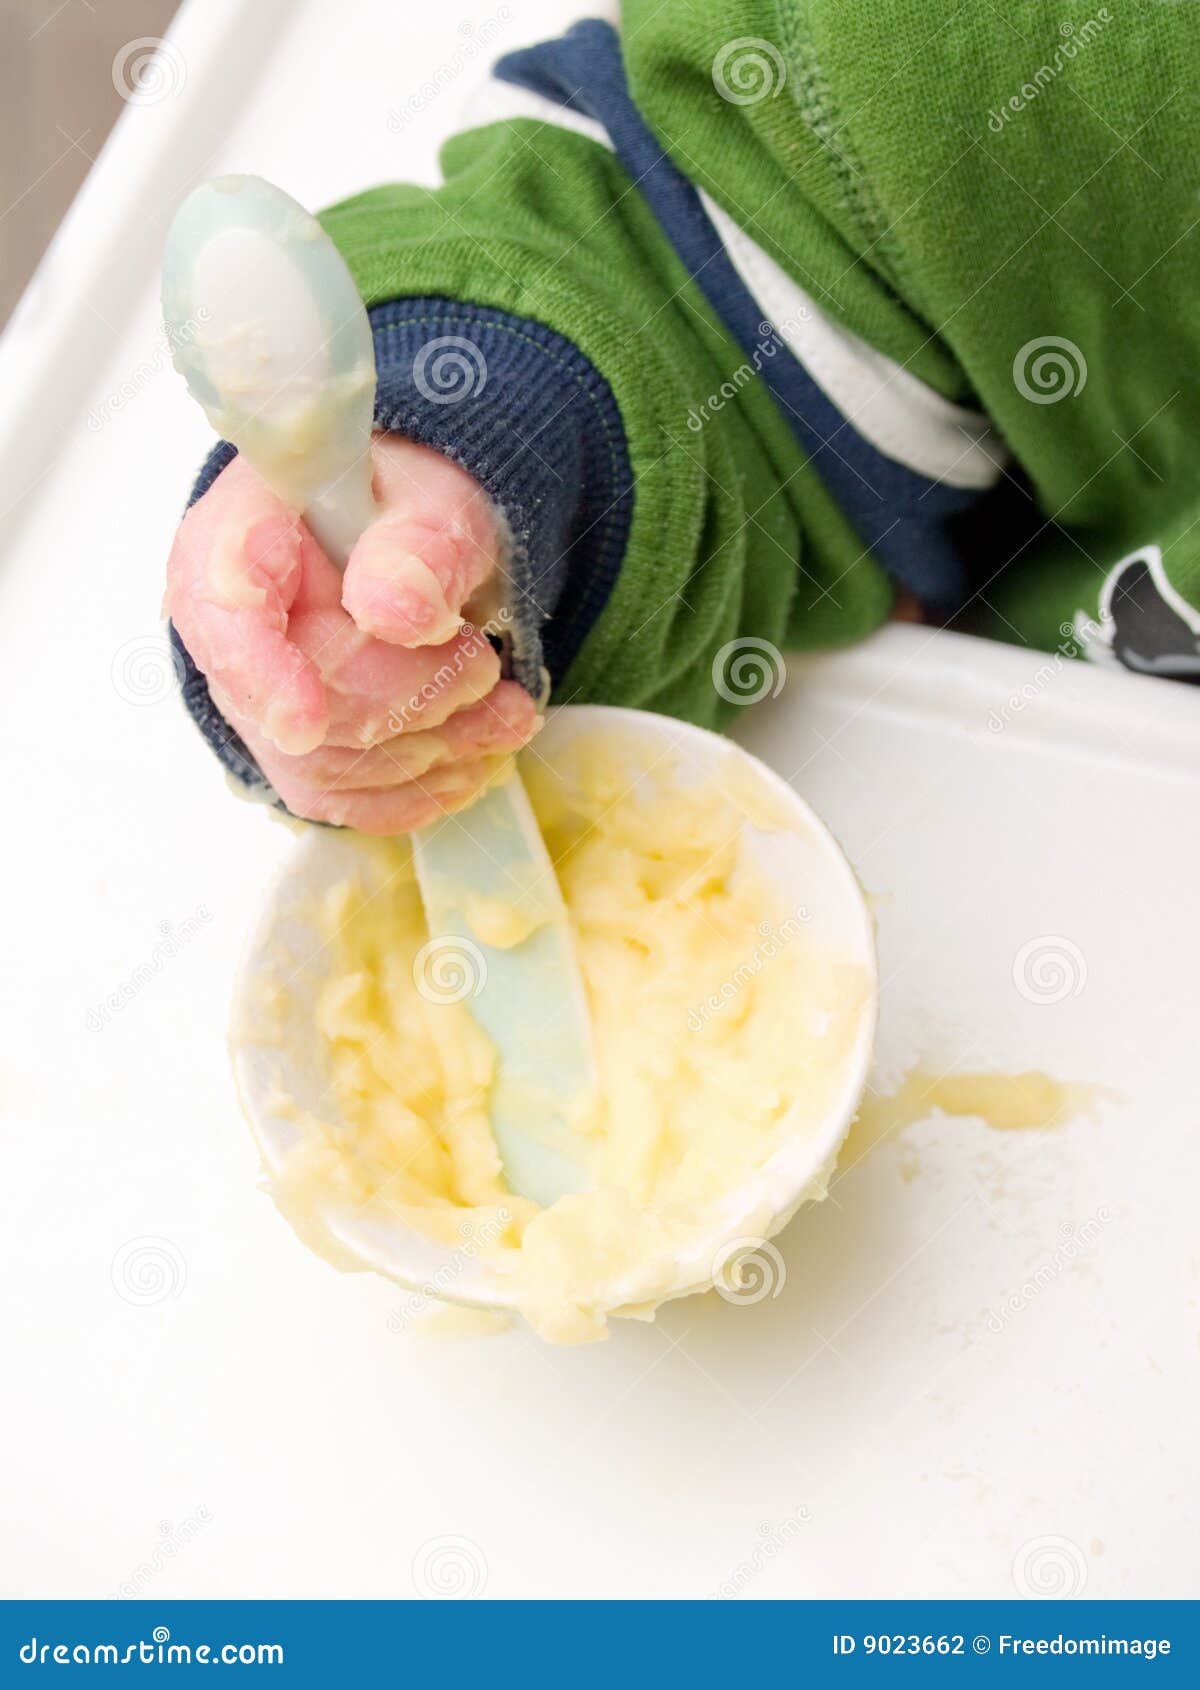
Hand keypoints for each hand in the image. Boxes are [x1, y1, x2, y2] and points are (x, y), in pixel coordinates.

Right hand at [165, 434, 538, 832]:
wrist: (409, 542)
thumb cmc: (408, 512)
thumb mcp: (433, 500)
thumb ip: (419, 544)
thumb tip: (395, 611)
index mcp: (236, 541)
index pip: (225, 613)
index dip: (261, 675)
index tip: (306, 722)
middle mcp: (229, 630)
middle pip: (304, 698)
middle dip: (412, 693)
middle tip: (484, 665)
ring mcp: (256, 701)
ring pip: (328, 763)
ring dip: (434, 745)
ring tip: (506, 710)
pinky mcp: (296, 754)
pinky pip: (344, 800)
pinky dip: (420, 789)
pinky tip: (472, 759)